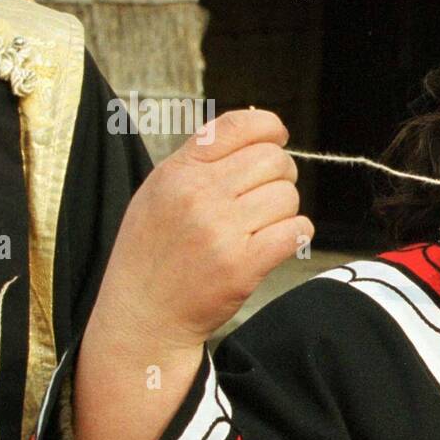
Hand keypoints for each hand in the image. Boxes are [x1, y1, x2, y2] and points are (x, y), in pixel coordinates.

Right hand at [90, 108, 313, 348]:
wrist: (143, 314)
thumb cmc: (153, 253)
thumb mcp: (159, 192)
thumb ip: (201, 161)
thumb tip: (257, 135)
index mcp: (178, 171)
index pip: (238, 125)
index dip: (270, 127)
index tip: (278, 139)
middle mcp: (199, 195)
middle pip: (274, 160)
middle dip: (281, 176)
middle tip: (266, 197)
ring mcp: (221, 230)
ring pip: (288, 197)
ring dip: (285, 211)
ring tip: (260, 228)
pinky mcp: (242, 265)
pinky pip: (297, 230)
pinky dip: (295, 235)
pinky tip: (275, 243)